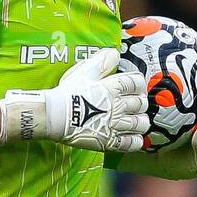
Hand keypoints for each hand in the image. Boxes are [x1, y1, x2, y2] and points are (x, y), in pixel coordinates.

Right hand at [0, 47, 148, 152]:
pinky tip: (132, 137)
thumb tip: (114, 53)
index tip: (135, 86)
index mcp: (114, 87)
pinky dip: (135, 140)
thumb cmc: (68, 92)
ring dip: (140, 121)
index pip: (137, 82)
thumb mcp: (84, 71)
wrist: (56, 115)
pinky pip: (132, 143)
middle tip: (134, 104)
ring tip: (134, 121)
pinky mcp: (110, 141)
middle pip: (141, 103)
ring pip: (140, 123)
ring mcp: (115, 125)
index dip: (138, 84)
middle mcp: (118, 106)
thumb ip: (101, 61)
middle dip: (139, 103)